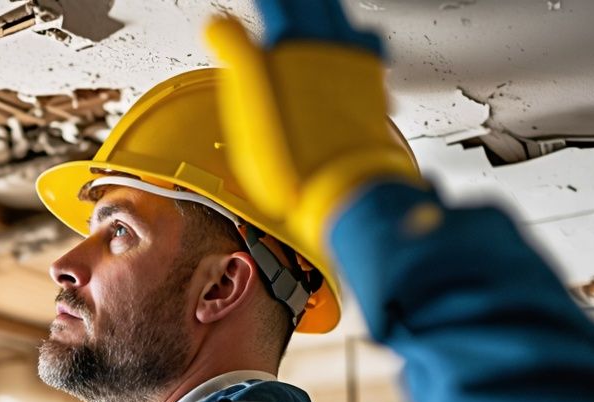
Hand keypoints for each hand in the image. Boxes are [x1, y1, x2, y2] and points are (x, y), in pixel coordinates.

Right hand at [204, 0, 420, 257]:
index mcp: (295, 48)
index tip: (263, 5)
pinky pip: (369, 55)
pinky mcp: (373, 94)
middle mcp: (331, 52)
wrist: (341, 192)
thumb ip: (235, 54)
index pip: (280, 4)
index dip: (268, 3)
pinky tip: (354, 52)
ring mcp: (357, 71)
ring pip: (348, 25)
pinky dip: (357, 46)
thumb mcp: (247, 104)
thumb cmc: (290, 157)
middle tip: (288, 7)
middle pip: (318, 7)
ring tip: (322, 15)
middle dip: (301, 5)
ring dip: (331, 18)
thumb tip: (220, 27)